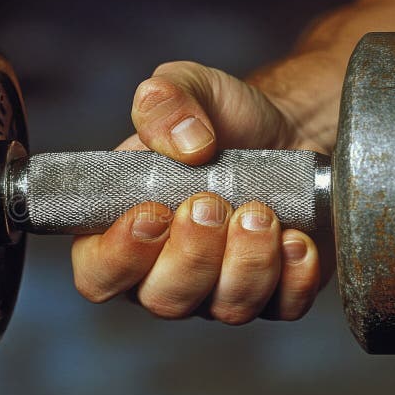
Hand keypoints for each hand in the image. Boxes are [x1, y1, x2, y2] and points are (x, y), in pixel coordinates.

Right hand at [71, 60, 337, 323]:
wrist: (290, 130)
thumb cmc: (224, 119)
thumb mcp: (186, 86)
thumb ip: (164, 102)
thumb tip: (186, 145)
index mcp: (124, 231)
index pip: (98, 274)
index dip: (119, 257)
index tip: (154, 213)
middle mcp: (167, 271)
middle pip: (163, 299)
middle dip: (192, 255)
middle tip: (213, 204)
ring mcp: (221, 289)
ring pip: (225, 308)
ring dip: (246, 261)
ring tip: (261, 210)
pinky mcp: (276, 294)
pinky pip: (281, 307)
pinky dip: (292, 275)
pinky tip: (296, 235)